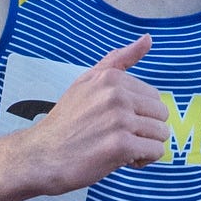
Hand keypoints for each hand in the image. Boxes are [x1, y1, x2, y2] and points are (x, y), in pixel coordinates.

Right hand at [17, 36, 170, 195]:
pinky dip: (143, 160)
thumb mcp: (86, 81)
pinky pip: (155, 152)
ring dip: (145, 146)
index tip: (118, 124)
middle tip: (120, 138)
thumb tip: (148, 39)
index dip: (139, 114)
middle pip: (161, 114)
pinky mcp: (121, 146)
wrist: (40, 156)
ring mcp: (119, 120)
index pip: (153, 96)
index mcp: (111, 78)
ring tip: (121, 150)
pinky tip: (123, 161)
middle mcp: (117, 96)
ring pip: (161, 134)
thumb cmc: (65, 123)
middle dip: (146, 130)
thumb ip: (118, 60)